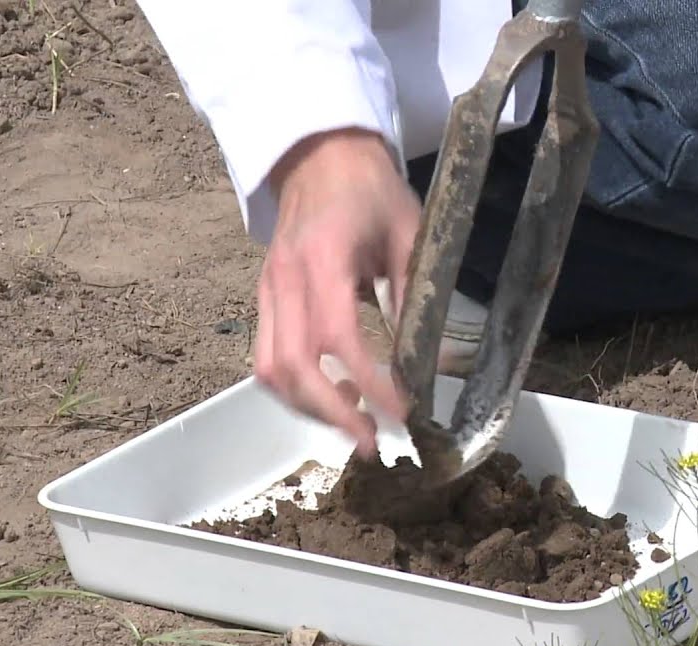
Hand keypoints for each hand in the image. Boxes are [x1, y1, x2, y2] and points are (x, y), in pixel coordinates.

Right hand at [255, 128, 418, 455]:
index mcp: (324, 258)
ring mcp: (268, 290)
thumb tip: (433, 361)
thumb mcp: (408, 232)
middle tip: (370, 441)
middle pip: (290, 366)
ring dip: (308, 406)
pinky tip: (331, 392)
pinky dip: (295, 388)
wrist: (319, 152)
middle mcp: (285, 279)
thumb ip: (415, 295)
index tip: (401, 413)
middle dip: (330, 413)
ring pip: (270, 369)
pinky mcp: (264, 298)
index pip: (338, 336)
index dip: (369, 381)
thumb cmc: (370, 189)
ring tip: (353, 418)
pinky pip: (266, 356)